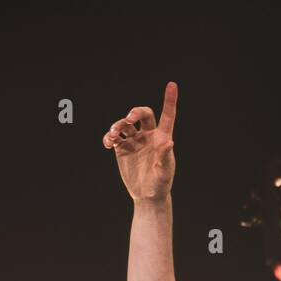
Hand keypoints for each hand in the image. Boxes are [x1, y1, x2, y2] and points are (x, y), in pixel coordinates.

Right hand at [102, 80, 177, 201]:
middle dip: (134, 112)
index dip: (169, 100)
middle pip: (142, 114)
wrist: (147, 196)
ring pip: (124, 125)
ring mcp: (134, 141)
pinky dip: (109, 137)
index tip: (172, 84)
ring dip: (117, 126)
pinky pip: (114, 137)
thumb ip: (165, 157)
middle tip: (129, 119)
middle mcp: (148, 135)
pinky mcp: (122, 148)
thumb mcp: (165, 172)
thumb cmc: (161, 184)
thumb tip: (168, 142)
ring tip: (113, 135)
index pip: (167, 115)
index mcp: (162, 137)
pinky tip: (108, 142)